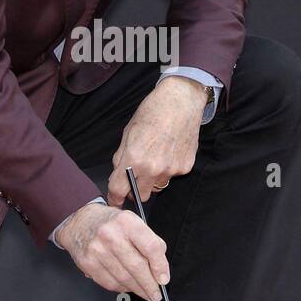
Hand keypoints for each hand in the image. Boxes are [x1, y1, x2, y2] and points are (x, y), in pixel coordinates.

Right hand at [56, 202, 169, 300]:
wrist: (80, 223)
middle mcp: (111, 235)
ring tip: (144, 292)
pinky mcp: (88, 263)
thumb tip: (160, 266)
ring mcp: (97, 250)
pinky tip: (127, 287)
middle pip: (137, 267)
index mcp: (127, 222)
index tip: (164, 278)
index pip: (151, 247)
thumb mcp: (132, 221)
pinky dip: (121, 288)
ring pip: (124, 278)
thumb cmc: (110, 223)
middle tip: (156, 293)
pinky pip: (109, 282)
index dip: (160, 266)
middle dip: (150, 285)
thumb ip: (148, 240)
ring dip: (137, 289)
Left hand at [107, 76, 204, 207]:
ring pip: (157, 187)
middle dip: (135, 190)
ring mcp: (171, 170)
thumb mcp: (128, 132)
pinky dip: (168, 169)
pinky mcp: (185, 167)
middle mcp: (153, 169)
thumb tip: (118, 173)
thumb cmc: (153, 112)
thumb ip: (121, 157)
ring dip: (153, 180)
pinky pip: (172, 176)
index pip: (119, 190)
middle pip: (141, 197)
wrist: (181, 100)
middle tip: (135, 177)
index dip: (114, 198)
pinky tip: (169, 151)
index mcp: (134, 159)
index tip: (114, 200)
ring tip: (156, 157)